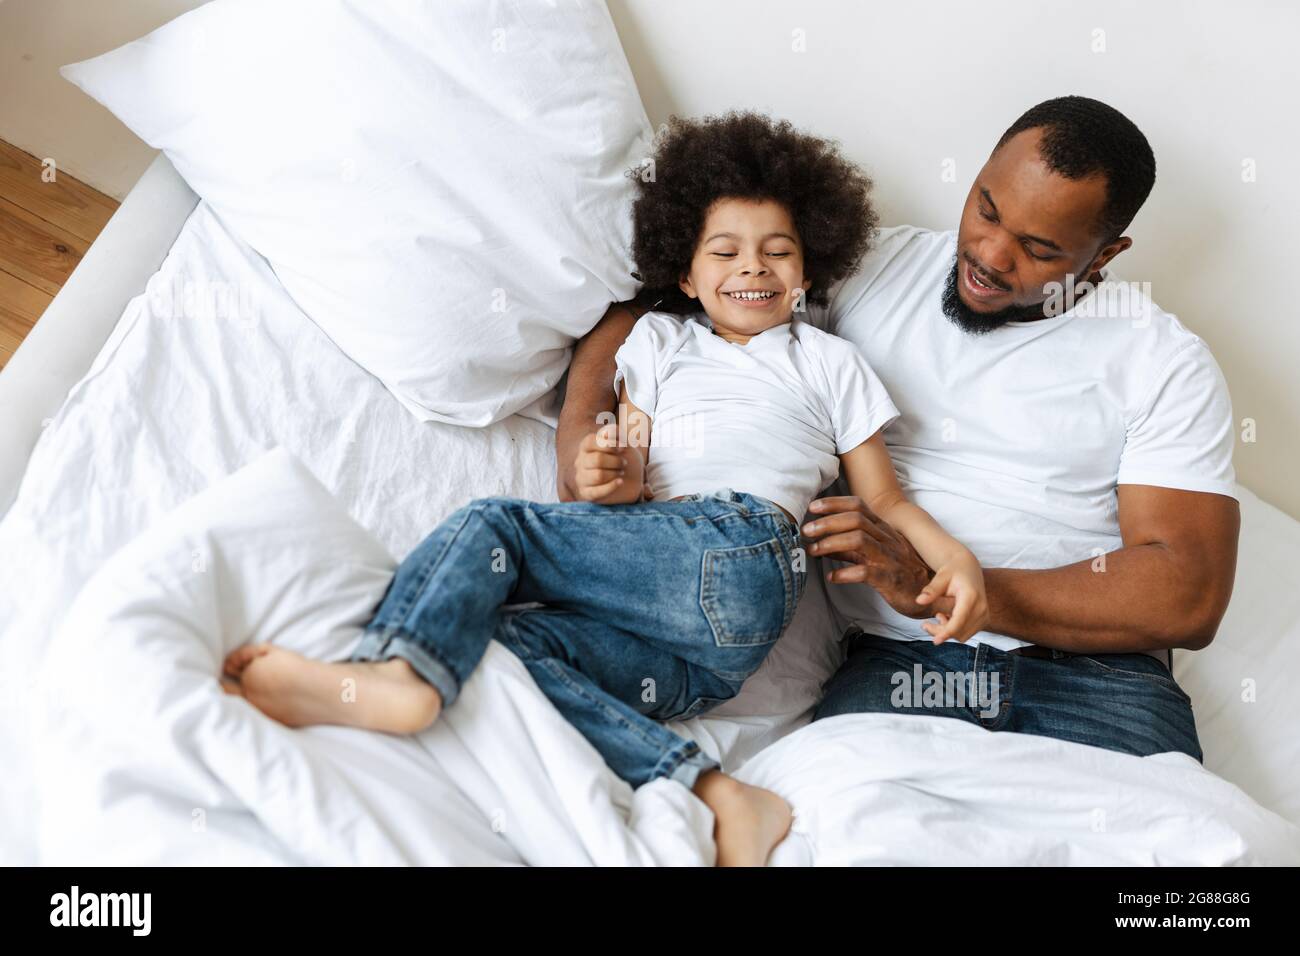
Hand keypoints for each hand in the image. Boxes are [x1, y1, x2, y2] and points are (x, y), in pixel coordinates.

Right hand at [571, 424, 651, 504]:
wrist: (630, 478)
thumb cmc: (622, 458)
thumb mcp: (622, 442)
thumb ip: (615, 433)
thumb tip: (607, 434)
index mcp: (585, 447)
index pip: (590, 442)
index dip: (609, 444)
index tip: (623, 448)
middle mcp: (580, 462)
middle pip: (597, 459)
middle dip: (616, 461)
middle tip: (624, 463)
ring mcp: (581, 478)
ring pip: (598, 475)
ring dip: (614, 473)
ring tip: (621, 472)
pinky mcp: (586, 493)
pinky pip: (597, 492)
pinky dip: (612, 486)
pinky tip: (620, 482)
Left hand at [803, 495, 955, 618]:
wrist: (932, 595)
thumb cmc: (899, 573)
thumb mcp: (874, 556)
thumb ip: (850, 548)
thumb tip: (821, 542)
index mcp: (883, 530)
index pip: (858, 506)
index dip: (834, 504)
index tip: (812, 507)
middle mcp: (887, 540)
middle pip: (855, 520)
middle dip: (827, 523)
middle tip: (806, 531)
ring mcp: (890, 559)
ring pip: (859, 541)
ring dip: (832, 543)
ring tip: (814, 551)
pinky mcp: (891, 580)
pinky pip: (866, 573)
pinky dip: (845, 573)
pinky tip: (832, 577)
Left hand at [917, 555, 987, 643]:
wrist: (969, 568)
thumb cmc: (954, 571)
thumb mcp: (941, 576)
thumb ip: (931, 590)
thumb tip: (919, 601)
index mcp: (971, 597)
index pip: (959, 621)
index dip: (946, 632)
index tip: (935, 641)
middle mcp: (981, 608)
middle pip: (959, 631)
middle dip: (940, 632)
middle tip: (925, 624)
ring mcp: (985, 615)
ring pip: (963, 635)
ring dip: (947, 631)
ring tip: (938, 615)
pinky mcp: (984, 619)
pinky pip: (967, 633)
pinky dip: (955, 630)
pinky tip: (947, 617)